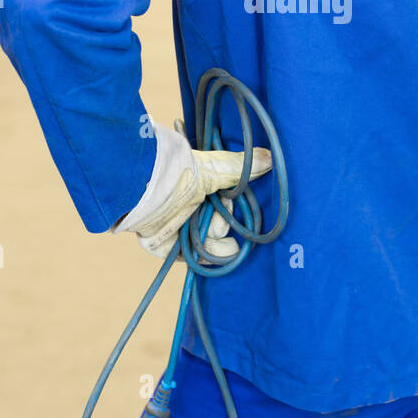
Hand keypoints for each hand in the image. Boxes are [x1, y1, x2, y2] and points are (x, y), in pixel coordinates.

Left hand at [118, 121, 270, 259]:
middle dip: (221, 227)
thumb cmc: (180, 174)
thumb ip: (240, 167)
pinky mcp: (169, 248)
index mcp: (202, 193)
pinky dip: (203, 257)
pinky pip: (194, 259)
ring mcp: (181, 230)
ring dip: (214, 243)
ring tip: (207, 231)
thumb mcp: (214, 169)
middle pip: (222, 230)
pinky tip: (205, 249)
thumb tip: (270, 157)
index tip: (229, 205)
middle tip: (214, 221)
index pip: (228, 209)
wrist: (147, 190)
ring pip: (212, 247)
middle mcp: (192, 211)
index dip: (231, 210)